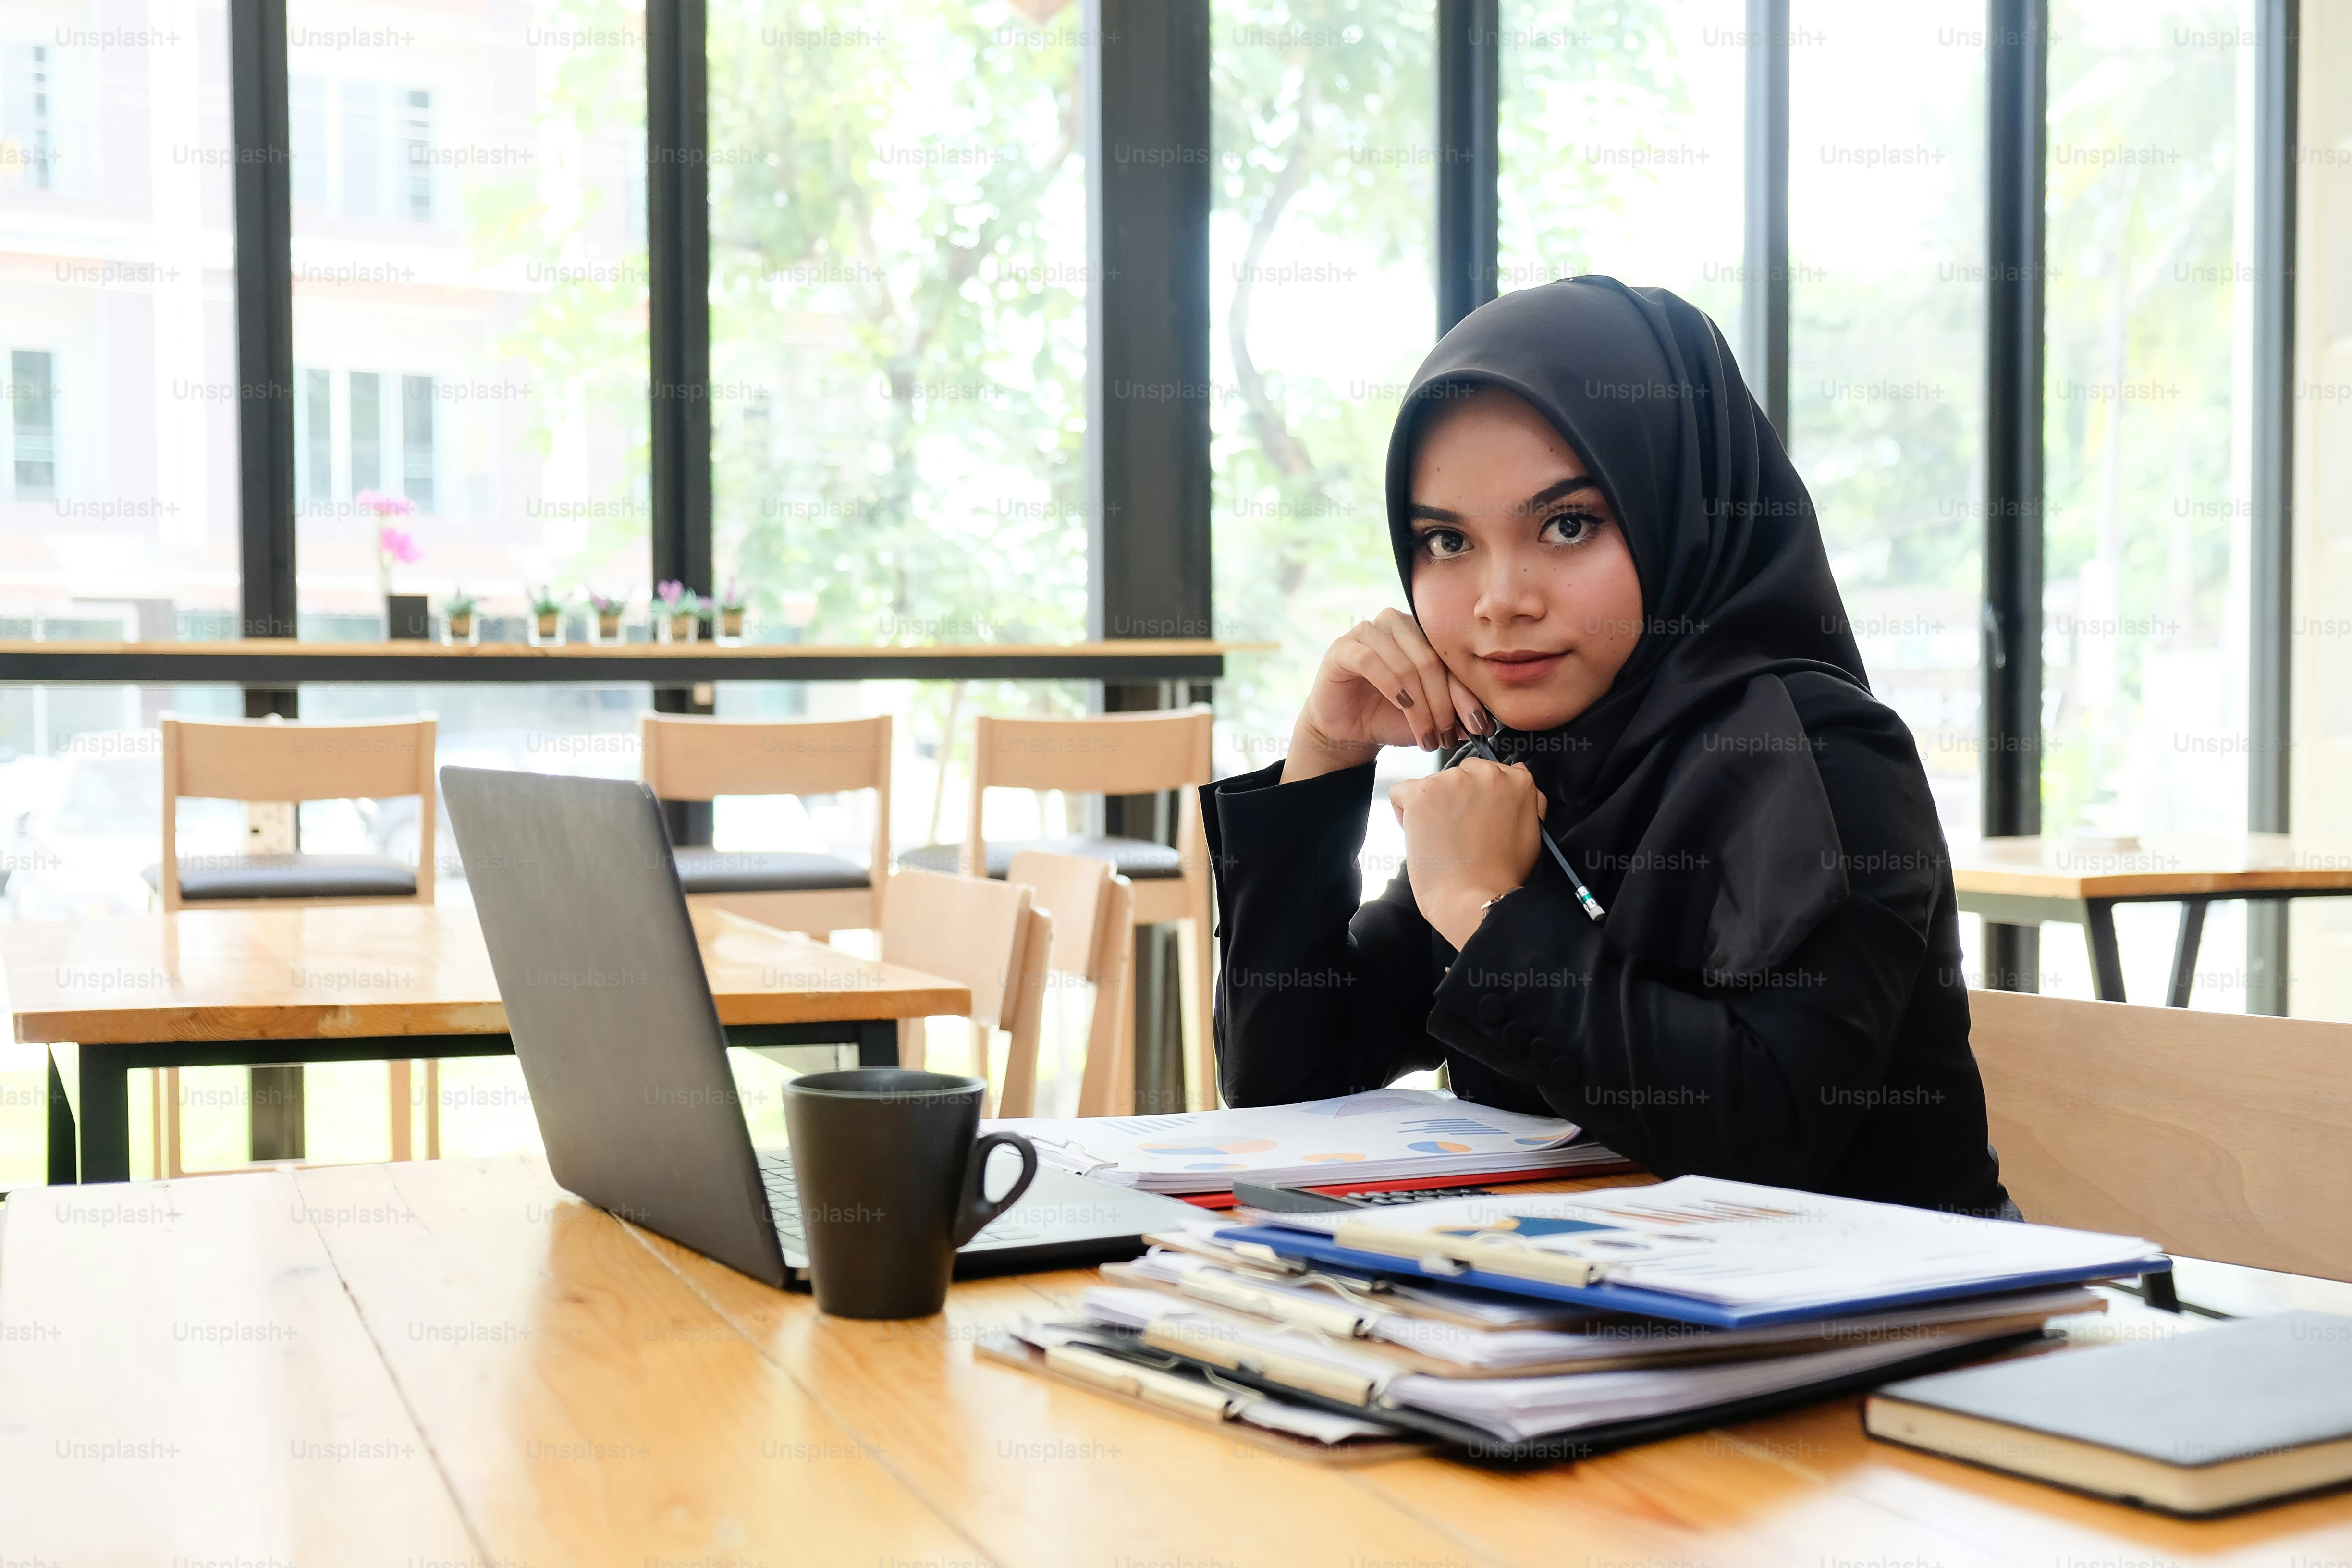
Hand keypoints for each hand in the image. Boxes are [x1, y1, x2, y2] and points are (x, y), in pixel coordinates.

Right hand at [1282, 609, 1490, 783]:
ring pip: (1405, 664)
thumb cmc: (1390, 717)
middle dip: (1443, 705)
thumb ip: (1456, 713)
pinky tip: (1402, 706)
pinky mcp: (1343, 648)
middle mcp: (1396, 624)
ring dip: (1420, 706)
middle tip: (1448, 737)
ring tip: (1427, 736)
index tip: (1479, 727)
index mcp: (1421, 633)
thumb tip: (1487, 725)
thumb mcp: (1429, 717)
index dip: (1467, 696)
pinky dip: (1391, 686)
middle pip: (1431, 661)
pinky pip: (1371, 661)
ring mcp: (1367, 632)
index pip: (1451, 662)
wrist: (1347, 729)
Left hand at [1387, 759, 1546, 948]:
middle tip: (1458, 833)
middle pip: (1460, 776)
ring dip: (1432, 807)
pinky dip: (1404, 813)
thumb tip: (1516, 777)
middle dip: (1456, 800)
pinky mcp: (1423, 793)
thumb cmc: (1501, 875)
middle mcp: (1488, 773)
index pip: (1489, 775)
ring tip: (1442, 840)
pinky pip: (1401, 792)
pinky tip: (1420, 834)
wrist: (1475, 898)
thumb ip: (1525, 800)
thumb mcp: (1531, 831)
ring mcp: (1454, 780)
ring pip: (1432, 785)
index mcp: (1518, 780)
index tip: (1477, 823)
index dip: (1478, 801)